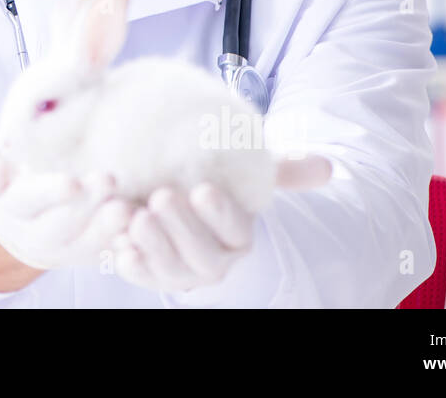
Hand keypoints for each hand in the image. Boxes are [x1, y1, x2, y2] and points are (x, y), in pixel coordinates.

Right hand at [0, 135, 135, 270]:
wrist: (14, 207)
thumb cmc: (3, 167)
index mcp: (6, 205)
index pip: (24, 200)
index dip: (48, 194)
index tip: (72, 182)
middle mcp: (31, 232)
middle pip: (57, 225)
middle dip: (84, 206)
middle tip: (109, 181)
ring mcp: (58, 246)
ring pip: (80, 244)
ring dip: (105, 228)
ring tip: (127, 208)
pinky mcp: (81, 252)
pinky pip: (100, 254)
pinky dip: (119, 244)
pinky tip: (138, 228)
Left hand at [112, 154, 332, 293]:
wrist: (179, 205)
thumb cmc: (215, 184)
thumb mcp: (247, 174)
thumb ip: (282, 170)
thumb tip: (328, 168)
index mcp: (238, 236)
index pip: (236, 230)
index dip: (221, 214)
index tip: (204, 189)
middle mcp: (213, 260)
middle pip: (204, 256)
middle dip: (182, 229)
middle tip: (161, 198)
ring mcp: (181, 272)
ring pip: (172, 270)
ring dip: (153, 247)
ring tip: (133, 217)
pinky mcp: (151, 273)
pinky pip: (141, 277)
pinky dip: (131, 264)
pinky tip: (117, 247)